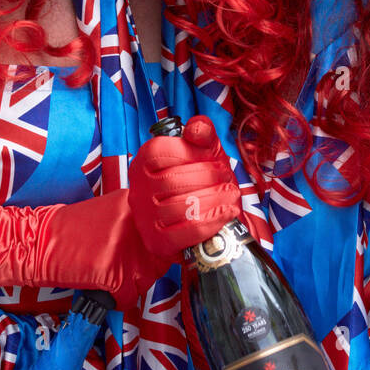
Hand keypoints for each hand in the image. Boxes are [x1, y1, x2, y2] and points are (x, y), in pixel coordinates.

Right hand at [128, 116, 241, 256]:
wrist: (185, 223)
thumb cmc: (195, 184)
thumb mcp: (201, 153)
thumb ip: (202, 134)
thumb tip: (197, 127)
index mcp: (143, 163)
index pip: (161, 151)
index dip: (192, 154)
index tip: (214, 158)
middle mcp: (139, 190)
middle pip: (173, 180)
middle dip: (209, 178)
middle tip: (227, 179)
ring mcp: (146, 218)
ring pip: (182, 207)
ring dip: (215, 199)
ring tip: (231, 195)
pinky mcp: (158, 242)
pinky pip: (187, 231)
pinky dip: (212, 221)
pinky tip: (227, 213)